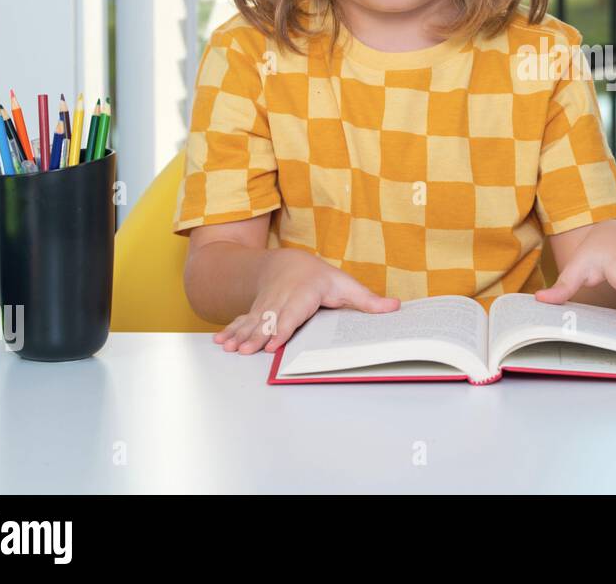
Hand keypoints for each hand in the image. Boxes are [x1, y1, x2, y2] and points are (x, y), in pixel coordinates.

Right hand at [214, 249, 398, 354]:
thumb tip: (395, 308)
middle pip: (268, 321)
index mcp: (304, 294)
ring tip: (227, 348)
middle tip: (244, 352)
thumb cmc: (319, 278)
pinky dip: (230, 331)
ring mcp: (265, 306)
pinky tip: (220, 342)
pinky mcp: (255, 312)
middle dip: (255, 337)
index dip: (282, 329)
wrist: (287, 264)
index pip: (292, 314)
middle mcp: (281, 300)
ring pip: (252, 322)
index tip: (272, 344)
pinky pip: (241, 321)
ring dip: (238, 335)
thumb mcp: (345, 285)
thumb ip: (367, 300)